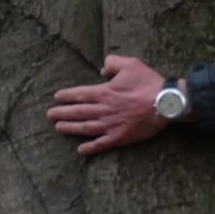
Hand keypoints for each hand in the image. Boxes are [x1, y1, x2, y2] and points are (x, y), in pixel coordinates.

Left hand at [48, 55, 168, 154]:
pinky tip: (81, 150)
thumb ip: (113, 63)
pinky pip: (101, 144)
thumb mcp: (131, 64)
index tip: (56, 97)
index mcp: (104, 92)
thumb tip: (103, 69)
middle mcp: (103, 109)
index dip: (67, 96)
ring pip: (84, 127)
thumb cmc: (149, 83)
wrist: (165, 103)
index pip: (80, 94)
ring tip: (58, 128)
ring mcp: (110, 125)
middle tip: (49, 114)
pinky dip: (90, 147)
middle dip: (62, 112)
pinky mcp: (119, 137)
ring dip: (70, 128)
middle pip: (78, 111)